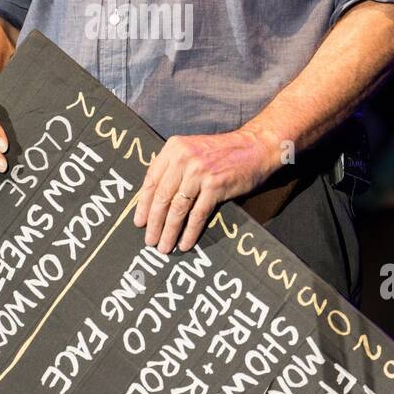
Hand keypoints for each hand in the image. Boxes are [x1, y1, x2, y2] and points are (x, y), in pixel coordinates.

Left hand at [133, 126, 278, 254]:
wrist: (254, 147)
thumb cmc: (221, 152)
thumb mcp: (191, 150)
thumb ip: (173, 167)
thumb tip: (153, 200)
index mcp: (174, 149)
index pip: (151, 180)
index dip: (144, 205)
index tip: (139, 222)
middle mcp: (184, 158)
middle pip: (162, 197)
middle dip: (154, 223)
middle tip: (149, 240)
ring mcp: (199, 172)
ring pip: (177, 208)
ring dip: (169, 231)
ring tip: (164, 247)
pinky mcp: (216, 186)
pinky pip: (197, 214)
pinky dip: (190, 232)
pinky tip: (185, 243)